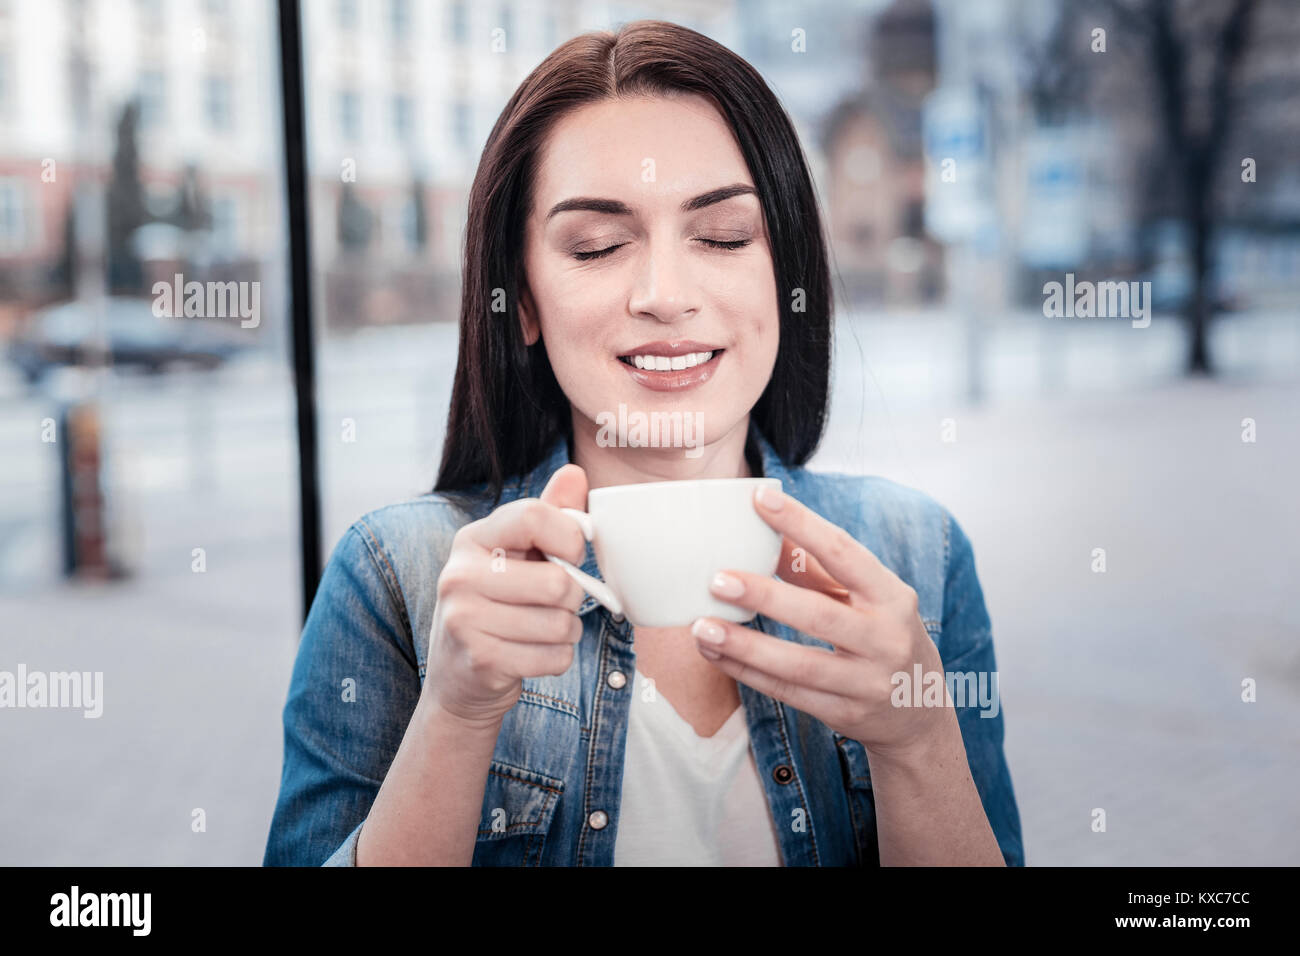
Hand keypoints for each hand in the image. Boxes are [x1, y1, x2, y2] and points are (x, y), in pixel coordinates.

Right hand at [423, 464, 590, 728]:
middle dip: (572, 598)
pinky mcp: (480, 659)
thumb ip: (549, 514)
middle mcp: (460, 574)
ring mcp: (464, 619)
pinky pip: (554, 657)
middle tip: (555, 603)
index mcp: (473, 539)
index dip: (570, 537)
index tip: (571, 554)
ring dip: (566, 632)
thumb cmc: (498, 605)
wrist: (460, 676)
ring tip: (542, 630)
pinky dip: (557, 659)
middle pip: (557, 581)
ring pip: (560, 624)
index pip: (534, 516)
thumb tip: (574, 473)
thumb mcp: (517, 554)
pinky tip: (532, 654)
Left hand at [691, 485, 953, 764]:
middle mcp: (885, 639)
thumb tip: (765, 536)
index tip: (760, 499)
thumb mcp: (869, 598)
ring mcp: (867, 682)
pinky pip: (788, 693)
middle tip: (717, 580)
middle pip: (819, 615)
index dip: (803, 524)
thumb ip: (819, 572)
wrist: (920, 712)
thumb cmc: (884, 635)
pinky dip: (747, 674)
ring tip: (702, 627)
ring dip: (745, 646)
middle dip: (765, 596)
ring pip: (798, 665)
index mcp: (892, 596)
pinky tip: (715, 654)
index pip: (844, 554)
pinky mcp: (845, 715)